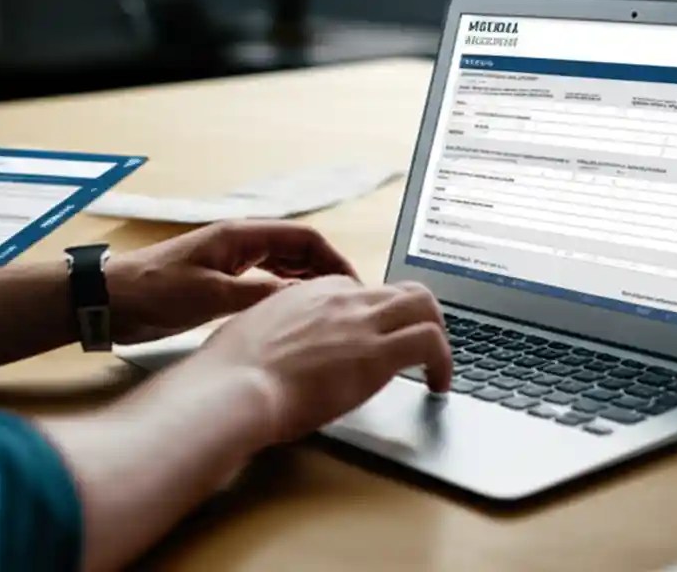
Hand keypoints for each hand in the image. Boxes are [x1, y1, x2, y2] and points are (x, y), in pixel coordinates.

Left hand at [106, 221, 357, 343]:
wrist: (108, 301)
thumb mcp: (211, 294)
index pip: (304, 238)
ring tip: (328, 313)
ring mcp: (230, 264)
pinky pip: (264, 285)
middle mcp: (241, 245)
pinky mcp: (220, 285)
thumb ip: (261, 293)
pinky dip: (284, 297)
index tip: (352, 287)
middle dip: (325, 273)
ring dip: (307, 286)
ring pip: (283, 269)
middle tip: (346, 305)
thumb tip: (308, 296)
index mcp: (241, 236)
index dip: (333, 259)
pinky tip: (293, 318)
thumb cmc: (154, 291)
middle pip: (298, 252)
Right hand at [186, 276, 451, 444]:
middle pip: (404, 290)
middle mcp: (342, 298)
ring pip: (425, 306)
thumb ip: (278, 330)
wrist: (235, 387)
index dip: (377, 318)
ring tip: (439, 366)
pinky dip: (445, 363)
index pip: (363, 292)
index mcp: (311, 290)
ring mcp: (362, 322)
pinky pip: (431, 343)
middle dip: (421, 316)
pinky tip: (438, 385)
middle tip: (423, 344)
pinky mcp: (378, 355)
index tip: (379, 340)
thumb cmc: (231, 371)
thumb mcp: (253, 330)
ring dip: (439, 336)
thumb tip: (279, 347)